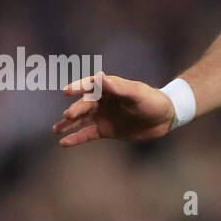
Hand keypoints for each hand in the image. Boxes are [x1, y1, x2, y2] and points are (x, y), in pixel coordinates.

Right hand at [53, 72, 175, 146]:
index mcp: (108, 88)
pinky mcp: (105, 130)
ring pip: (81, 120)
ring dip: (68, 124)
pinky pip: (88, 134)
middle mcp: (102, 101)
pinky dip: (76, 138)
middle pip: (84, 105)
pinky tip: (64, 143)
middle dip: (75, 110)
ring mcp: (102, 116)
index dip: (78, 87)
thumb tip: (100, 77)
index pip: (89, 86)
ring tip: (56, 129)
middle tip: (68, 116)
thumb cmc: (152, 101)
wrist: (164, 118)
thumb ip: (118, 88)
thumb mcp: (136, 94)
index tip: (67, 91)